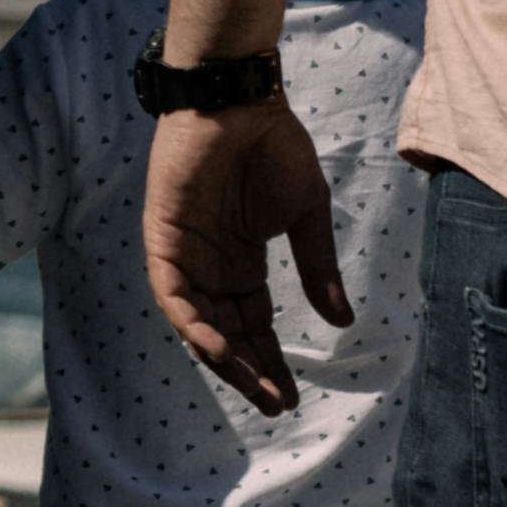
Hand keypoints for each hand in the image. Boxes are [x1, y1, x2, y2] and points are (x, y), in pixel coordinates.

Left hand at [140, 96, 347, 415]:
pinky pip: (173, 293)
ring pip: (198, 323)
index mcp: (242, 264)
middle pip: (227, 334)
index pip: (254, 327)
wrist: (241, 101)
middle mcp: (211, 268)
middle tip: (274, 405)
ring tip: (253, 389)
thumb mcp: (307, 215)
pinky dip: (192, 322)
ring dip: (223, 358)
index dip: (270, 363)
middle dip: (249, 372)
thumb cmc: (274, 148)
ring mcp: (185, 255)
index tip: (290, 397)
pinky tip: (216, 348)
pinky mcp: (164, 239)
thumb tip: (343, 324)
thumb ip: (317, 268)